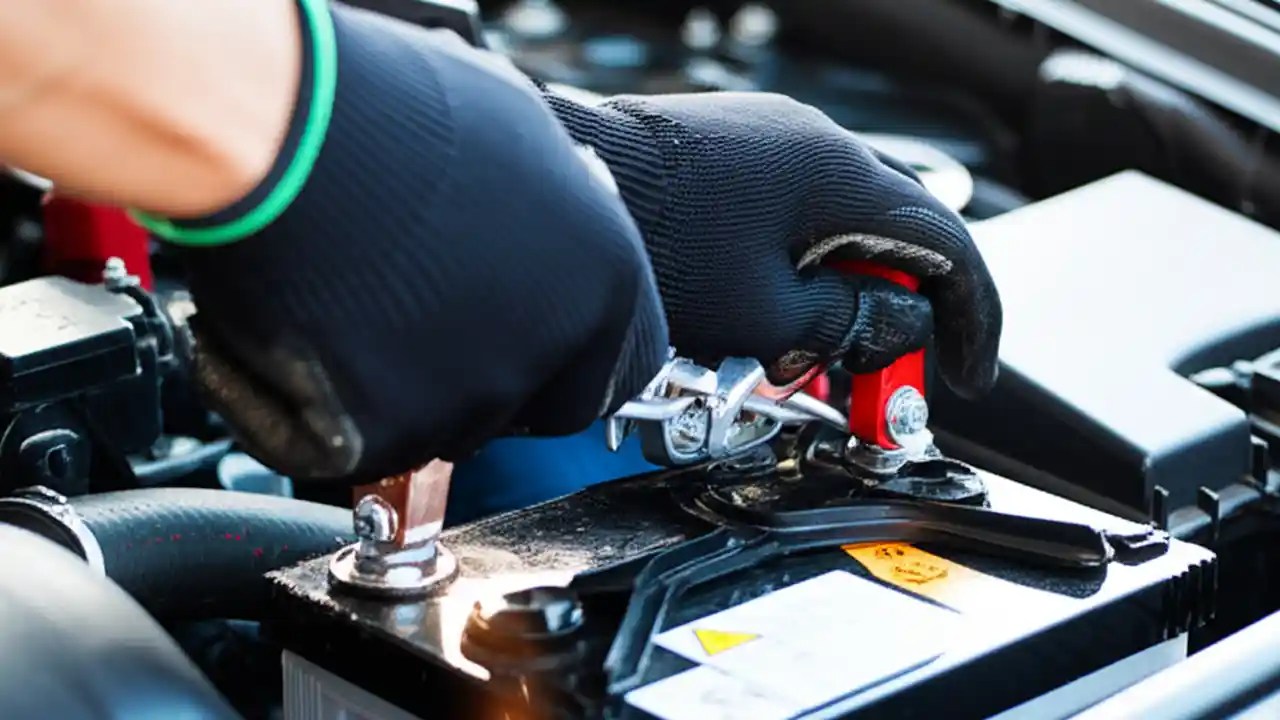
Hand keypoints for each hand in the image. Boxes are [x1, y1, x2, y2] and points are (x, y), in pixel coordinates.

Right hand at [166, 8, 666, 480]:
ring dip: (397, 387)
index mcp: (602, 281)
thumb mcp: (512, 131)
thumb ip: (553, 204)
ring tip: (345, 294)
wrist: (272, 135)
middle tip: (412, 315)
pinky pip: (350, 444)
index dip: (555, 356)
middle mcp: (548, 354)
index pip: (607, 368)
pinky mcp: (381, 441)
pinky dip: (317, 404)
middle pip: (522, 406)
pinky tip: (294, 326)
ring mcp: (466, 404)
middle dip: (476, 376)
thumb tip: (547, 221)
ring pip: (437, 429)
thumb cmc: (383, 109)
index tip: (514, 337)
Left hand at [545, 90, 1001, 397]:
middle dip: (902, 310)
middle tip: (882, 372)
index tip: (967, 373)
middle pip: (898, 232)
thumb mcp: (768, 315)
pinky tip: (767, 313)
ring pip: (842, 223)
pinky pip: (793, 211)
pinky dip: (800, 265)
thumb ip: (849, 326)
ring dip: (845, 291)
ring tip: (807, 355)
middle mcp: (814, 141)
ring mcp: (769, 137)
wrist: (562, 189)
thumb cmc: (656, 243)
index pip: (946, 244)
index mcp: (840, 176)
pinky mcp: (729, 150)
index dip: (970, 317)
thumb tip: (898, 329)